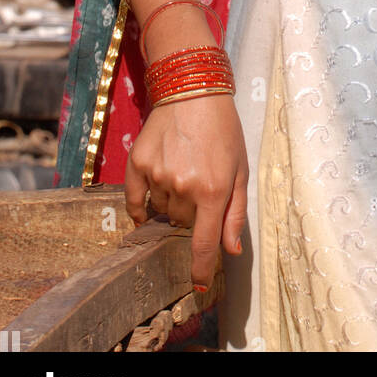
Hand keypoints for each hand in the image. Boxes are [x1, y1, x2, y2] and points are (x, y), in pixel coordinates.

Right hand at [125, 93, 247, 291]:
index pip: (202, 244)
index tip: (197, 285)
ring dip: (170, 201)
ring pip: (161, 210)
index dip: (199, 269)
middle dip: (190, 212)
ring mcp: (158, 176)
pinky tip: (151, 194)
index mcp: (213, 191)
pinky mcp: (137, 164)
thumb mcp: (240, 169)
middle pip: (181, 223)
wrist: (192, 91)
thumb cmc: (223, 130)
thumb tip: (230, 251)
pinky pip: (135, 200)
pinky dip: (142, 204)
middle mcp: (183, 188)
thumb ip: (235, 213)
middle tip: (198, 182)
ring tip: (182, 169)